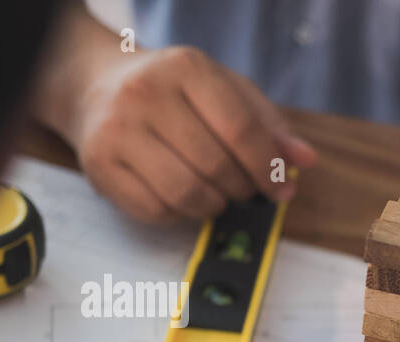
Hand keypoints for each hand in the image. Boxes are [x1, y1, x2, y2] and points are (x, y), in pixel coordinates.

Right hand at [44, 32, 315, 222]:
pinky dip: (179, 214)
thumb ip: (268, 125)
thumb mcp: (225, 91)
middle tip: (244, 190)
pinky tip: (180, 197)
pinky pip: (155, 210)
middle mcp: (145, 94)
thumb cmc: (174, 93)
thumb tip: (304, 160)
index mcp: (185, 68)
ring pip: (187, 194)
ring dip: (214, 206)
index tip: (280, 189)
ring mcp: (117, 130)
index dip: (267, 168)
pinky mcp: (98, 165)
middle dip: (242, 189)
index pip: (240, 130)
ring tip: (216, 194)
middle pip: (216, 167)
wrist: (95, 86)